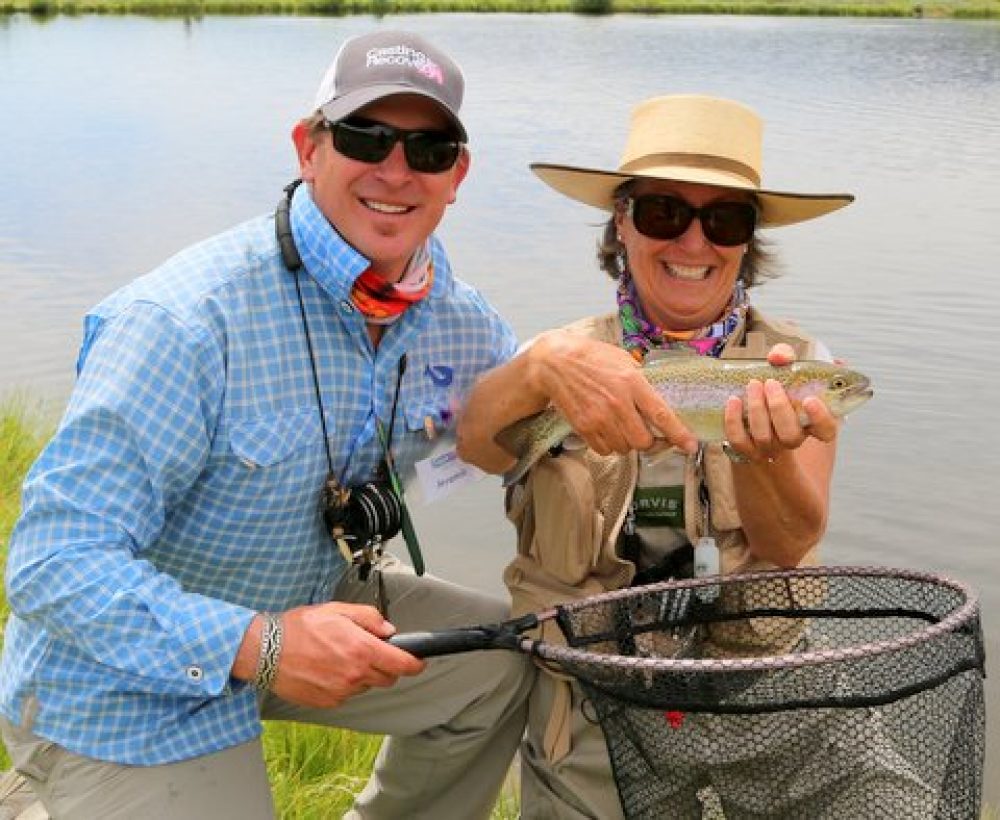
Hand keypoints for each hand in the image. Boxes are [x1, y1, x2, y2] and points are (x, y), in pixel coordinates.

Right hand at [268, 602, 424, 708]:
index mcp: (361, 650)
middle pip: (387, 678)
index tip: (418, 662)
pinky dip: (343, 684)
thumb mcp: (338, 610)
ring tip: (339, 657)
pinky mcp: (328, 702)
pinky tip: (327, 669)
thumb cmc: (300, 628)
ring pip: (366, 686)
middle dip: (385, 666)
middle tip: (369, 652)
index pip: (402, 664)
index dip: (415, 664)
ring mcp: (341, 692)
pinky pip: (346, 695)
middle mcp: (354, 675)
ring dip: (362, 675)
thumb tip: (388, 630)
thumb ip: (369, 618)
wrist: (267, 651)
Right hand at [529, 332, 696, 455]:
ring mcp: (598, 417)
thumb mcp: (622, 359)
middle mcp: (617, 403)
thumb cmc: (591, 358)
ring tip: (622, 426)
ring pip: (624, 448)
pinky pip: (604, 449)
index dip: (678, 434)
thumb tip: (662, 397)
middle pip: (643, 441)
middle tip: (648, 435)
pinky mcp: (583, 427)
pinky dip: (609, 445)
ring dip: (627, 443)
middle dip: (649, 441)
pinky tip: (607, 429)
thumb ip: (642, 379)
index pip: (661, 415)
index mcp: (632, 381)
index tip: (691, 446)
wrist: (554, 363)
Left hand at [722, 344, 837, 461]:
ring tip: (753, 385)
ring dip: (757, 410)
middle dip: (779, 408)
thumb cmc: (778, 386)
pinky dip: (734, 420)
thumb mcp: (785, 367)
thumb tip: (778, 356)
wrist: (754, 405)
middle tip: (771, 383)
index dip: (821, 419)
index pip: (826, 431)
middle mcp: (792, 438)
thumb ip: (785, 357)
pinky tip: (733, 400)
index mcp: (812, 422)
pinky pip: (739, 441)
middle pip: (791, 435)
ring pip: (764, 437)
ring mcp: (769, 447)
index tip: (810, 399)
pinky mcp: (746, 449)